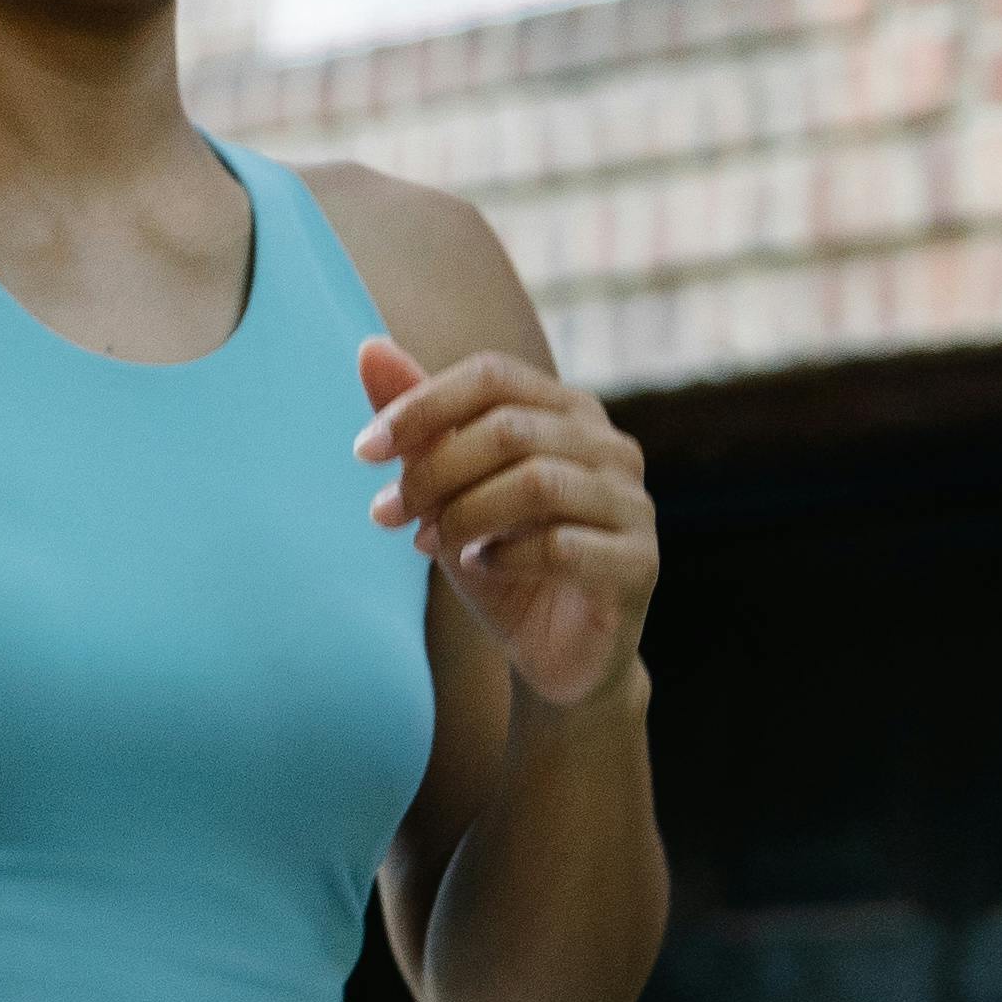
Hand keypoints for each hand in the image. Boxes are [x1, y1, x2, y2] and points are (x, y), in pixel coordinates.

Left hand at [356, 333, 656, 712]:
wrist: (553, 654)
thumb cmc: (500, 559)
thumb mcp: (449, 492)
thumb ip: (420, 425)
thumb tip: (369, 348)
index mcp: (569, 412)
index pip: (493, 376)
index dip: (422, 406)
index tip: (364, 451)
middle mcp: (611, 447)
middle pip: (509, 428)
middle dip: (433, 470)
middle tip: (388, 513)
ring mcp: (632, 504)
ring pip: (536, 483)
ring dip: (464, 514)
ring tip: (431, 544)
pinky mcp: (637, 564)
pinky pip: (561, 545)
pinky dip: (502, 556)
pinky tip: (477, 566)